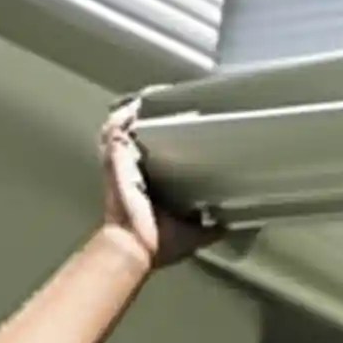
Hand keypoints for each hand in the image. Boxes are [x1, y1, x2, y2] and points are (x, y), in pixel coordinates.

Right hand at [100, 98, 222, 267]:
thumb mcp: (193, 233)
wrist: (136, 247)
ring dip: (139, 112)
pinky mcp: (115, 158)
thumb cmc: (156, 244)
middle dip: (154, 119)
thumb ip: (210, 227)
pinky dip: (126, 114)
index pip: (159, 154)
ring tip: (157, 96)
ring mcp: (123, 163)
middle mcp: (135, 172)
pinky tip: (139, 101)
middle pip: (142, 135)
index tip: (187, 126)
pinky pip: (115, 128)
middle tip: (172, 104)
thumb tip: (227, 225)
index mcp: (151, 186)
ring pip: (126, 127)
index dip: (170, 139)